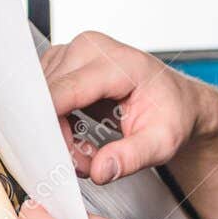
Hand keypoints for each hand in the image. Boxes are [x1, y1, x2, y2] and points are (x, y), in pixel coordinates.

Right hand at [41, 31, 201, 184]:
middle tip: (83, 163)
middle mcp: (91, 49)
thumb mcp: (163, 143)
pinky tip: (76, 133)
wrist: (178, 101)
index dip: (51, 129)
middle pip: (47, 97)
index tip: (55, 158)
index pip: (63, 92)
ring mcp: (74, 52)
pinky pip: (42, 95)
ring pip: (39, 98)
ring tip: (85, 150)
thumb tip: (101, 169)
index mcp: (119, 63)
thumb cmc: (172, 114)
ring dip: (55, 132)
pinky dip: (54, 121)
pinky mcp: (64, 62)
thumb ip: (132, 157)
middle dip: (58, 138)